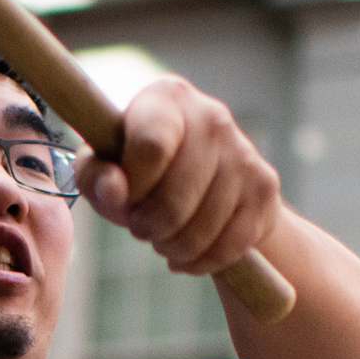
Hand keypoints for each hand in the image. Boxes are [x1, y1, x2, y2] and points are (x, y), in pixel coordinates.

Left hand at [79, 75, 282, 279]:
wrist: (203, 184)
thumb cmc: (141, 174)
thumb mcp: (105, 172)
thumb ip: (95, 175)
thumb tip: (114, 187)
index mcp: (167, 98)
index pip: (151, 147)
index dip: (133, 187)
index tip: (126, 196)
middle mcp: (212, 116)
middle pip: (175, 199)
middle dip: (150, 228)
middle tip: (142, 227)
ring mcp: (244, 151)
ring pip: (203, 229)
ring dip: (174, 247)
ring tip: (165, 238)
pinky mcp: (265, 187)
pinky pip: (230, 245)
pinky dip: (202, 260)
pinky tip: (189, 252)